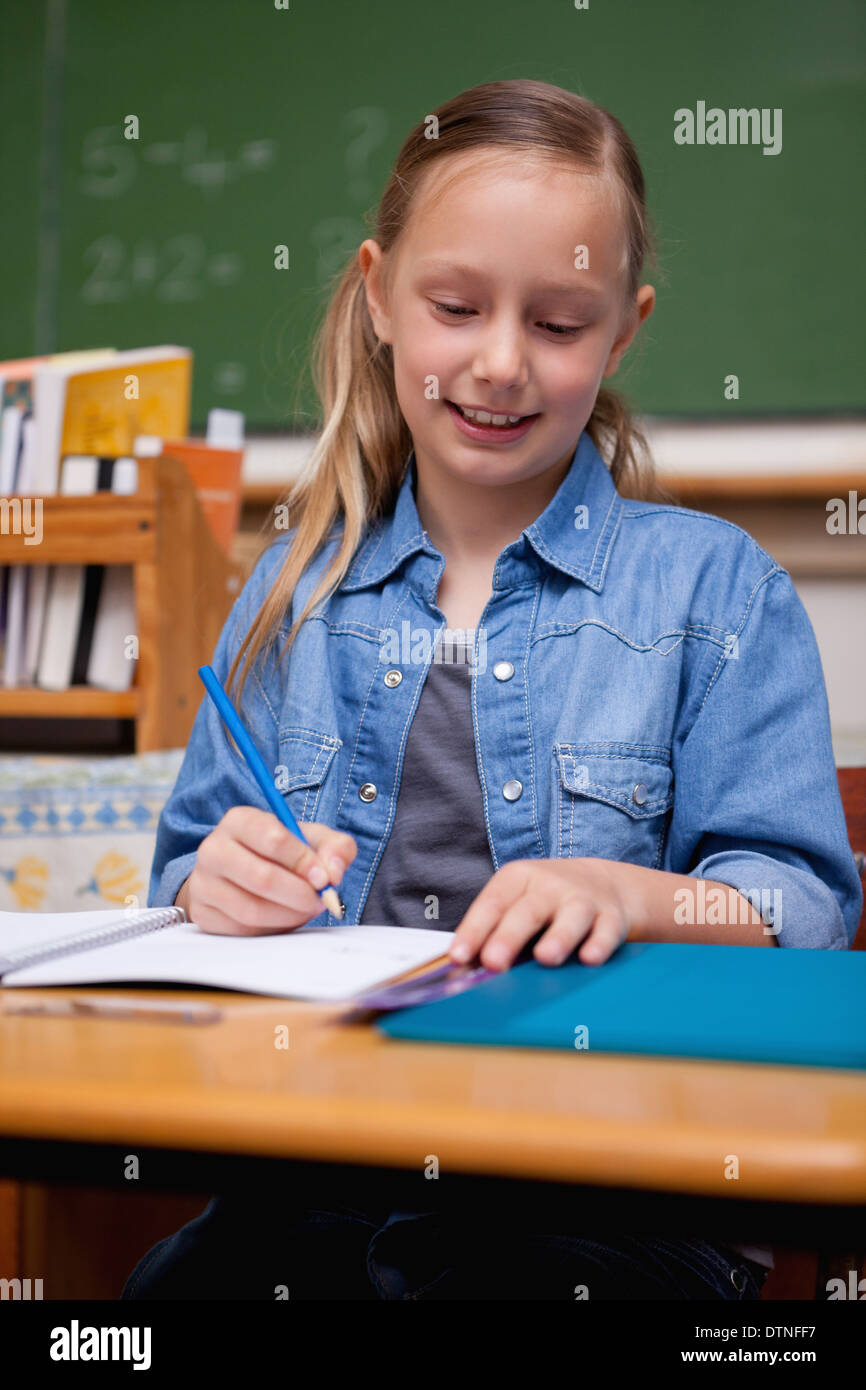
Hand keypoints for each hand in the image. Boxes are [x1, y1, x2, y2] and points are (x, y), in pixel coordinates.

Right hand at [183, 807, 357, 935]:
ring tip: (305, 909)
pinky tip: (283, 918)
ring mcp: (203, 883)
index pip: (273, 838)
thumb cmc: (281, 854)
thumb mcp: (312, 840)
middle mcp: (213, 848)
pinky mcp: (203, 913)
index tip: (324, 878)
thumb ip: (335, 848)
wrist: (239, 874)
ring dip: (289, 915)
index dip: (304, 861)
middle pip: (262, 878)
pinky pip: (241, 930)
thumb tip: (334, 871)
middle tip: (319, 900)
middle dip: (300, 894)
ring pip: (251, 910)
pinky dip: (270, 929)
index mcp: (239, 820)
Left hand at [448, 857, 633, 970]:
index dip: (474, 930)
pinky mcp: (611, 916)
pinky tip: (589, 958)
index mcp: (518, 878)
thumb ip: (491, 932)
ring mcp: (583, 899)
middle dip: (510, 936)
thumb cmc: (546, 900)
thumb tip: (462, 967)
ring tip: (546, 958)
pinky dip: (599, 944)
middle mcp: (550, 885)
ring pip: (571, 916)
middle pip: (528, 910)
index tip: (459, 956)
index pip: (492, 904)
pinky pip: (606, 931)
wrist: (602, 883)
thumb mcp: (516, 902)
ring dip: (559, 937)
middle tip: (494, 962)